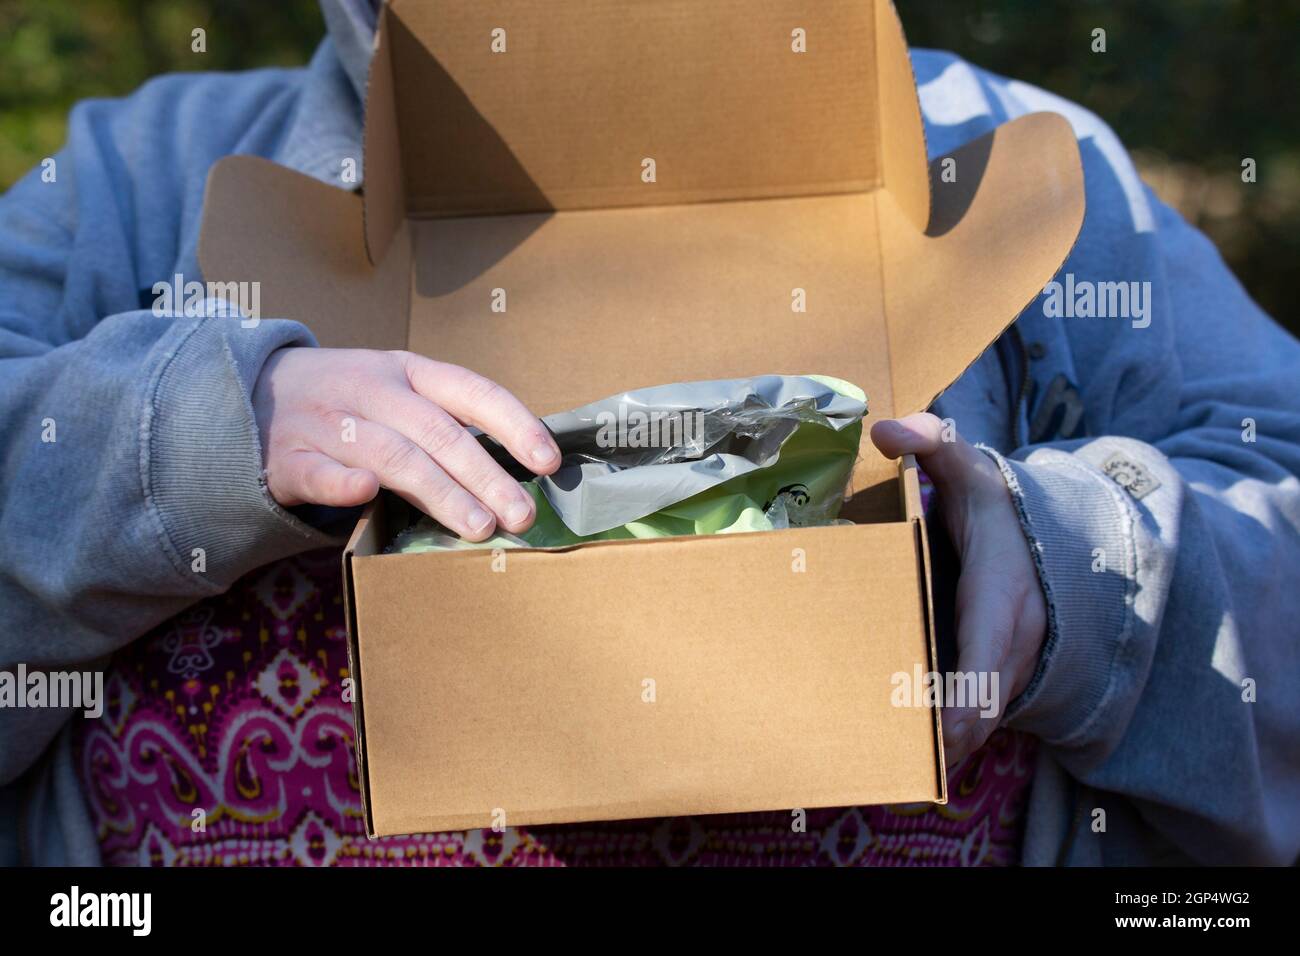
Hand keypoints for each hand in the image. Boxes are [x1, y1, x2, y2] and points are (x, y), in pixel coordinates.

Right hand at [251, 348, 559, 540]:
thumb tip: (520, 467)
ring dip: (440, 491)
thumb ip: (448, 420)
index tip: (548, 462)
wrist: (250, 394)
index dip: (514, 425)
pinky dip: (342, 483)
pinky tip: (367, 494)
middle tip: (521, 515)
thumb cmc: (349, 402)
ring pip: (392, 456)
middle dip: (486, 476)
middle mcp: (372, 390)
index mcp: (408, 372)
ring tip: (479, 527)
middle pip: (438, 433)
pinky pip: (318, 471)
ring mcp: (329, 422)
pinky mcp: (288, 458)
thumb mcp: (398, 390)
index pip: (472, 392)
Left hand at [871, 413, 1046, 765]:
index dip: (970, 696)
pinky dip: (954, 737)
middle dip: (947, 738)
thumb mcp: (972, 472)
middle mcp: (1015, 640)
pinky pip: (980, 713)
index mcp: (1003, 594)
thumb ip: (934, 445)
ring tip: (895, 771)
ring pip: (983, 716)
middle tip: (895, 765)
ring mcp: (1014, 665)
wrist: (1047, 542)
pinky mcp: (1003, 677)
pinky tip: (914, 755)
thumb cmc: (998, 512)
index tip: (943, 734)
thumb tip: (886, 431)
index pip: (990, 653)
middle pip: (984, 702)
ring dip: (947, 746)